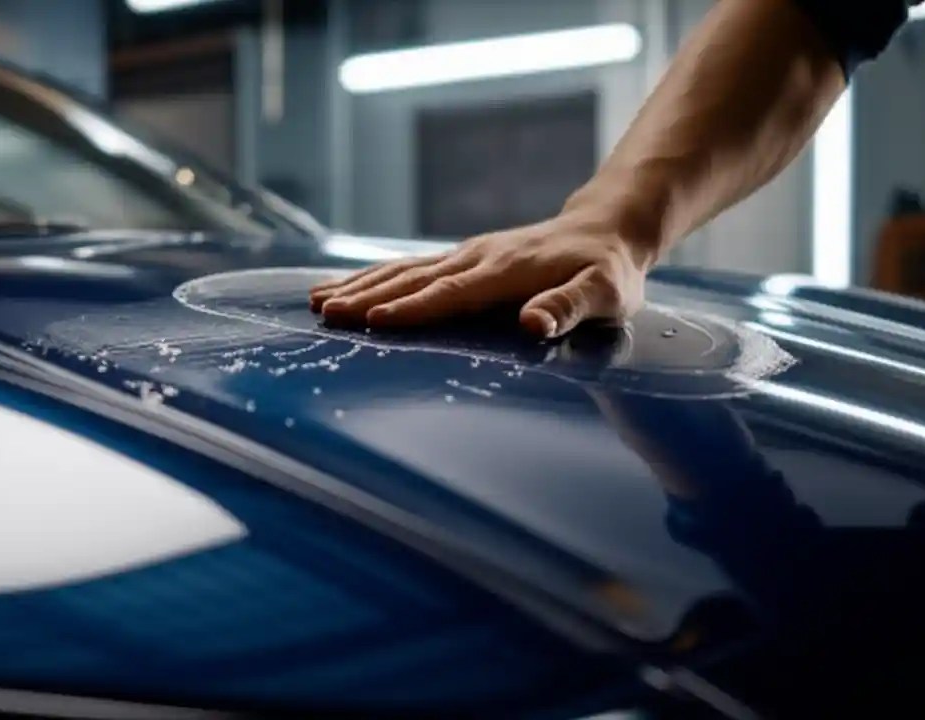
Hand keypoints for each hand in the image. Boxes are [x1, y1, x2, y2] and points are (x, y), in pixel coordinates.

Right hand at [309, 209, 657, 337]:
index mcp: (507, 271)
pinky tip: (344, 287)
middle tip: (325, 313)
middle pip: (413, 279)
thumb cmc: (607, 271)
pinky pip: (408, 267)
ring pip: (402, 269)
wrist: (606, 228)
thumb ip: (569, 307)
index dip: (413, 307)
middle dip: (367, 296)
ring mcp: (465, 254)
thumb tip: (532, 324)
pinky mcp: (460, 258)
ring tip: (317, 301)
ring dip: (359, 285)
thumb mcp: (605, 294)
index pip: (451, 293)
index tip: (373, 321)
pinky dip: (372, 276)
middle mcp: (476, 258)